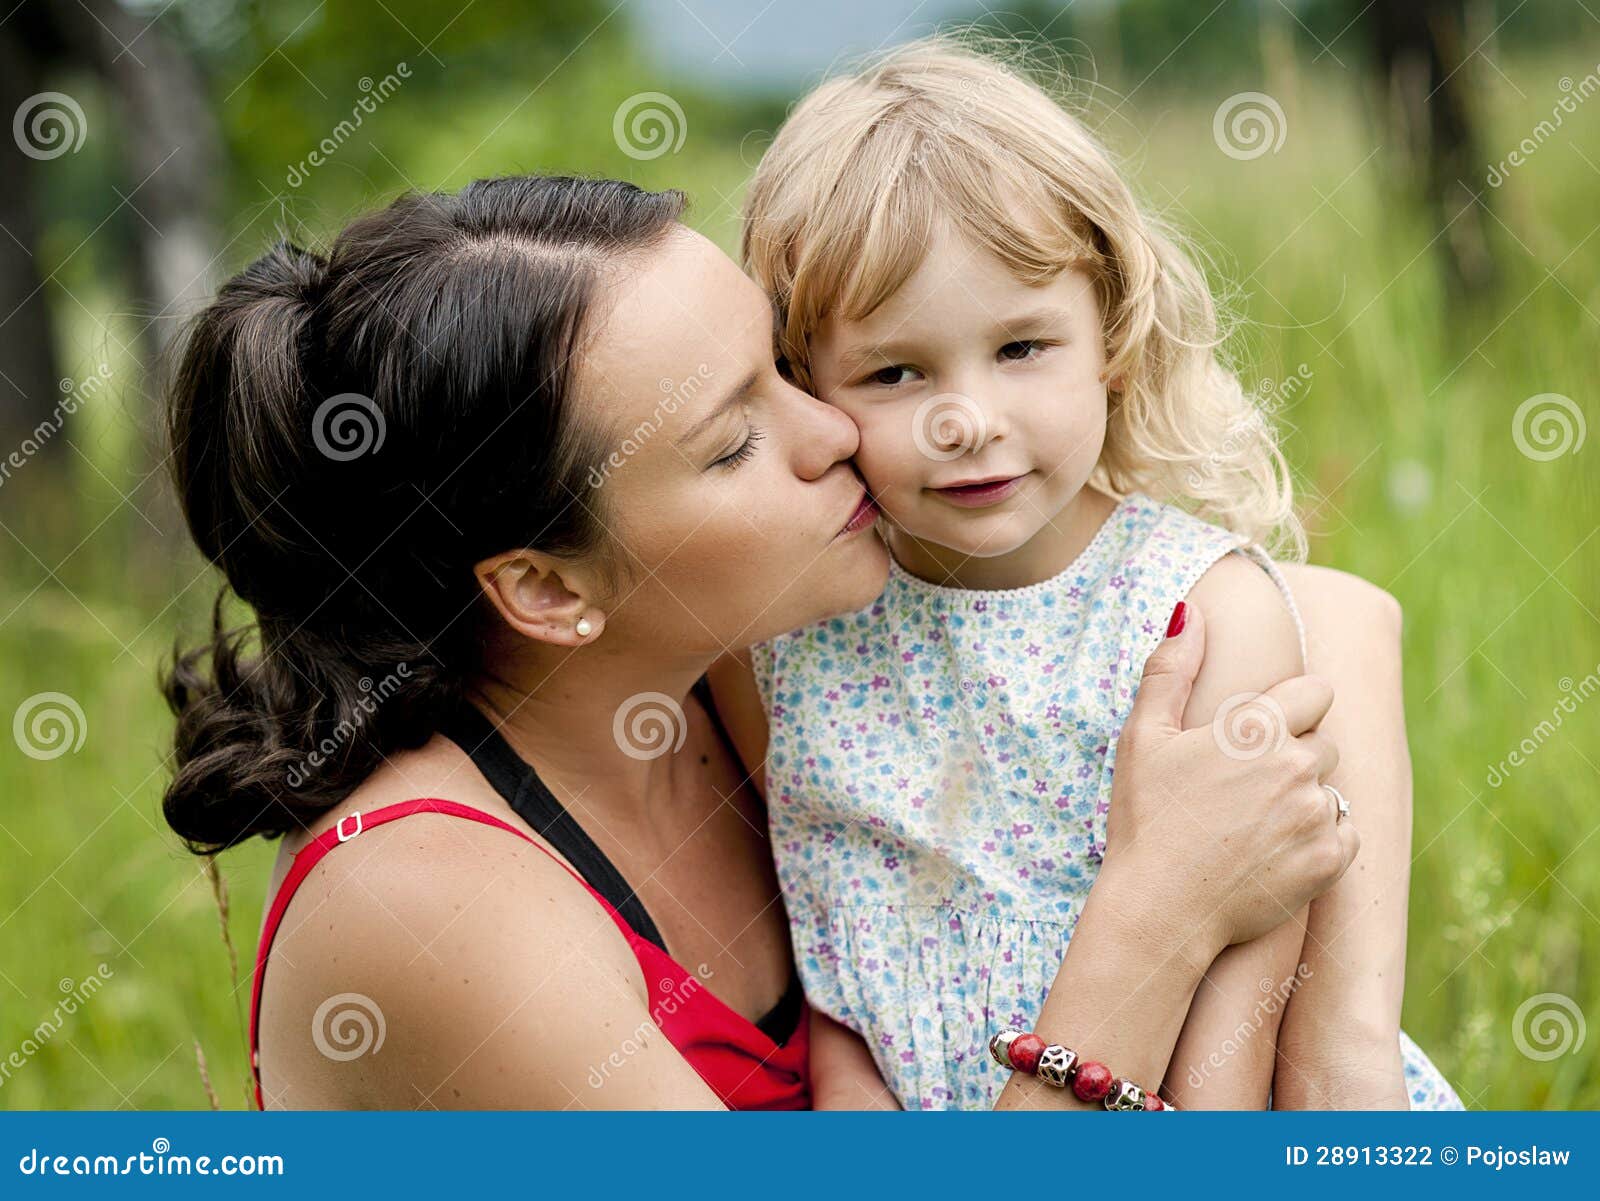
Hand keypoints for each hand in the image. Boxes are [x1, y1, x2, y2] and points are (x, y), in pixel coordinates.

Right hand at [1104, 600, 1358, 952]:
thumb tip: (1192, 610)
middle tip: (1246, 787)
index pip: (1317, 691)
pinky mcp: (1329, 862)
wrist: (1158, 909)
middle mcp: (1296, 765)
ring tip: (1256, 823)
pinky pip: (1346, 834)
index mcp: (1255, 727)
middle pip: (1325, 741)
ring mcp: (1317, 816)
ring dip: (1306, 799)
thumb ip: (1171, 668)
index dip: (1291, 708)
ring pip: (1333, 789)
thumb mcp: (1143, 736)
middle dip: (1295, 756)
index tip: (1263, 732)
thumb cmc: (1144, 818)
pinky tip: (1275, 850)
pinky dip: (1320, 840)